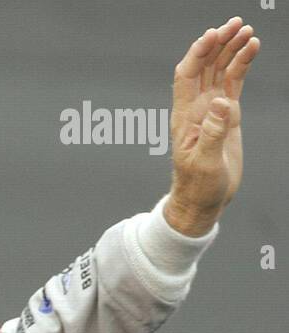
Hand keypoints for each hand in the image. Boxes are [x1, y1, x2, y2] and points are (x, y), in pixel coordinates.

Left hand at [165, 17, 260, 235]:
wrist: (203, 202)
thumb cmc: (198, 187)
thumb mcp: (205, 164)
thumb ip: (212, 133)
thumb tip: (221, 103)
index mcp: (185, 117)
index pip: (187, 75)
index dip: (198, 53)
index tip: (214, 35)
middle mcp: (197, 107)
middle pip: (205, 65)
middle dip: (219, 42)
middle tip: (237, 24)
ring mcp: (213, 109)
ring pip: (220, 69)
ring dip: (231, 49)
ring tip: (248, 32)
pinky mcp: (227, 114)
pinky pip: (234, 81)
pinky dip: (242, 63)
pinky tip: (252, 48)